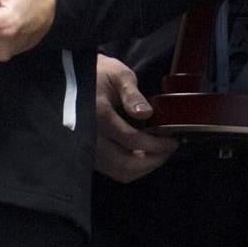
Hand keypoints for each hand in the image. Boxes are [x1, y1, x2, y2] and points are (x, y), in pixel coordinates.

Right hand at [92, 54, 177, 181]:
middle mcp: (90, 136)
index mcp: (99, 114)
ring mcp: (87, 148)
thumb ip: (132, 95)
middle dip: (152, 161)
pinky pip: (111, 169)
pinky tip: (141, 155)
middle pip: (124, 164)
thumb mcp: (118, 75)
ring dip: (142, 168)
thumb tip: (146, 114)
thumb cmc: (101, 74)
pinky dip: (130, 167)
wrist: (74, 78)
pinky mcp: (88, 153)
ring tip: (158, 153)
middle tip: (168, 150)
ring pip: (118, 171)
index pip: (131, 140)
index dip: (156, 145)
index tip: (172, 141)